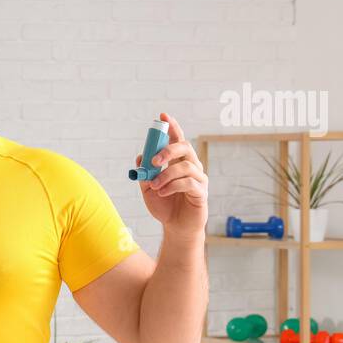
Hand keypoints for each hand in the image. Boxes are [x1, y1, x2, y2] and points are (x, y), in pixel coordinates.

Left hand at [135, 112, 207, 238]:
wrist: (175, 227)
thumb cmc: (164, 205)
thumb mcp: (148, 189)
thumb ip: (145, 173)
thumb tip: (141, 157)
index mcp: (178, 162)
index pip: (177, 140)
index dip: (172, 127)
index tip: (162, 116)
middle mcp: (191, 166)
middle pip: (185, 147)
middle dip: (168, 150)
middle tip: (154, 161)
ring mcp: (198, 178)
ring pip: (185, 166)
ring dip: (166, 175)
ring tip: (155, 186)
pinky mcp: (201, 191)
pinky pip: (189, 183)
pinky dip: (172, 186)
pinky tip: (162, 192)